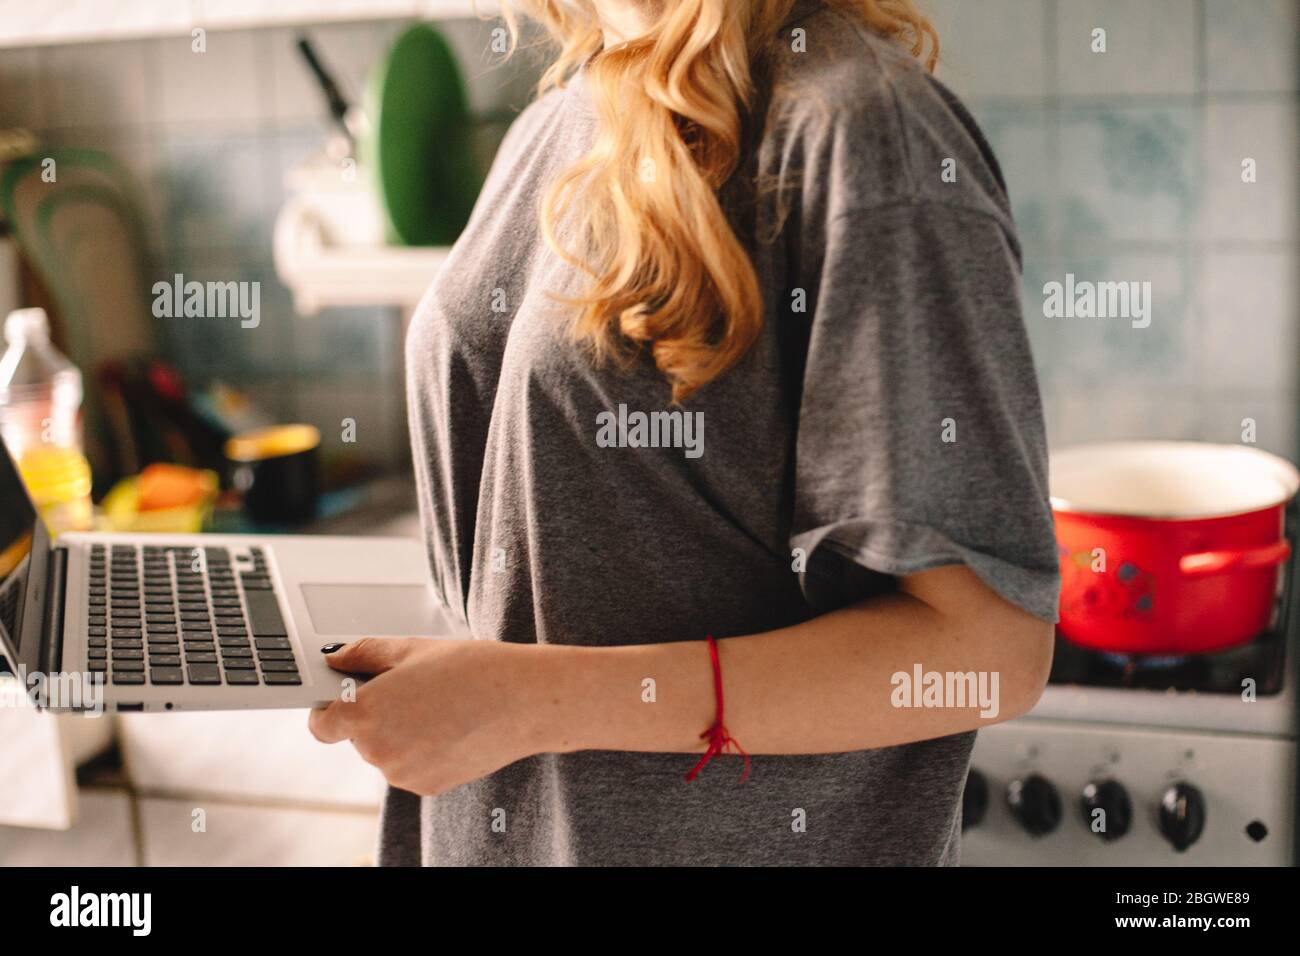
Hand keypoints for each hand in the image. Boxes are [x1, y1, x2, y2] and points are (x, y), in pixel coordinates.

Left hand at [307, 637, 553, 795]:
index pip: (322, 724)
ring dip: (402, 733)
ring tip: (440, 707)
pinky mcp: (426, 786)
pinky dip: (423, 750)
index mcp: (365, 713)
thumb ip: (364, 654)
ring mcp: (402, 772)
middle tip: (415, 690)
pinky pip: (411, 766)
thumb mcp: (411, 648)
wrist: (522, 700)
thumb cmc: (472, 669)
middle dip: (377, 715)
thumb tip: (337, 660)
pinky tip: (451, 727)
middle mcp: (377, 750)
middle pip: (359, 736)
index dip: (331, 709)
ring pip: (387, 751)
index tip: (346, 697)